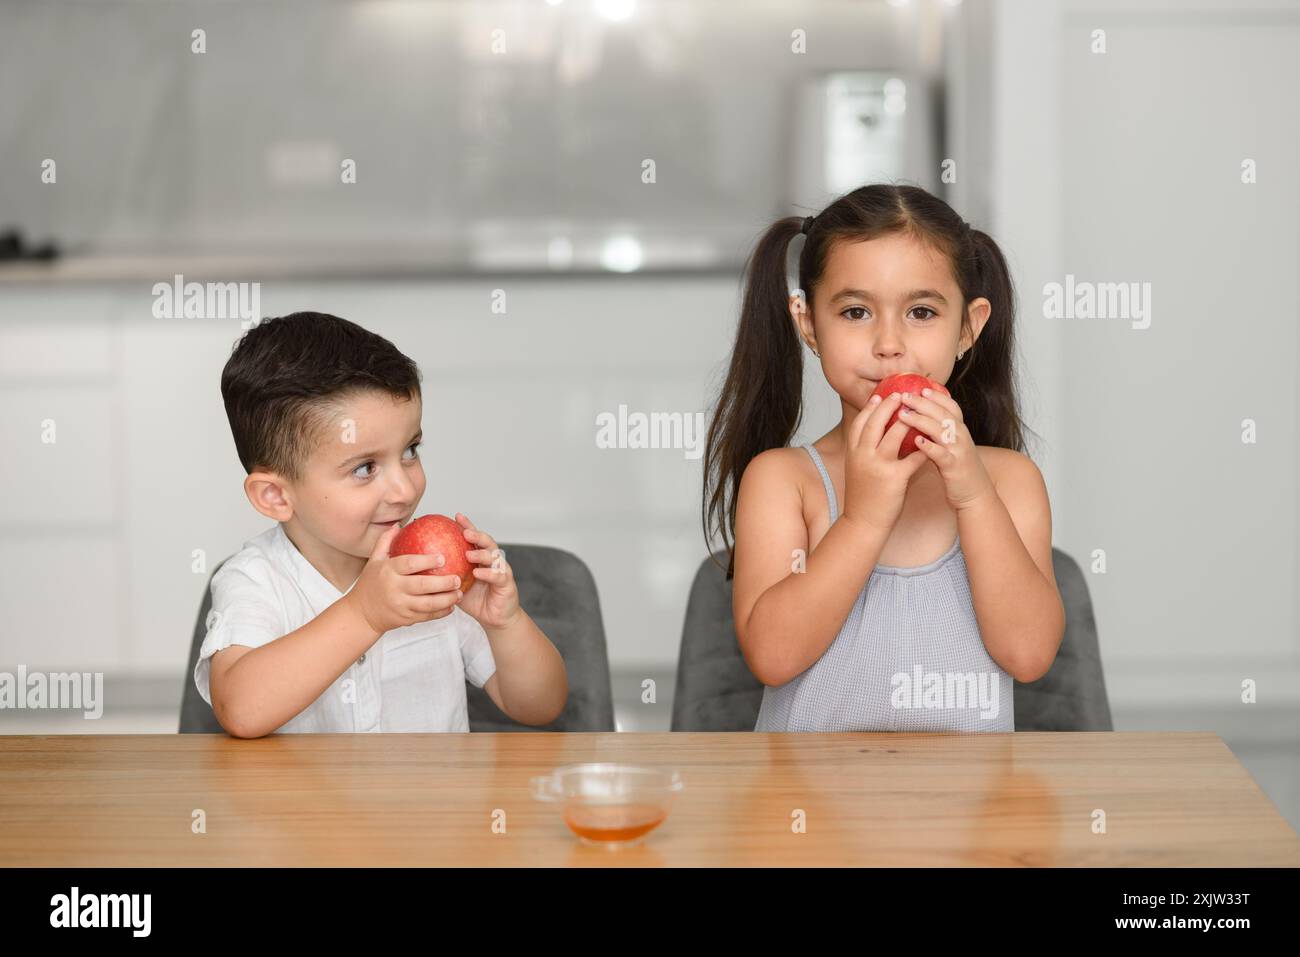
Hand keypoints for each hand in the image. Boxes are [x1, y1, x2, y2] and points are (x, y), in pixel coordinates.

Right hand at [343, 522, 464, 634]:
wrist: (361, 614)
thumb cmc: (370, 584)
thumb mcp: (374, 561)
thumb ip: (386, 542)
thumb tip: (398, 525)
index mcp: (388, 572)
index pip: (409, 564)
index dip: (426, 561)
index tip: (443, 557)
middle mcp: (394, 589)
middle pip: (422, 585)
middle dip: (443, 582)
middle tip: (457, 577)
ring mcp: (400, 606)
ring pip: (428, 604)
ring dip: (446, 599)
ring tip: (460, 593)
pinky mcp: (406, 619)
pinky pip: (427, 616)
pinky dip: (441, 612)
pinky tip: (452, 606)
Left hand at [451, 513, 520, 629]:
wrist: (494, 618)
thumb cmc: (475, 600)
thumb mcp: (456, 585)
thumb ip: (445, 574)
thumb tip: (422, 565)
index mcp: (481, 559)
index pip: (475, 539)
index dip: (467, 526)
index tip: (456, 516)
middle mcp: (493, 561)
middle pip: (487, 542)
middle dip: (477, 535)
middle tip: (465, 532)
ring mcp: (501, 570)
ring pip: (495, 556)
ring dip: (481, 554)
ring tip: (469, 553)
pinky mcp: (507, 583)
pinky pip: (498, 576)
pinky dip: (488, 573)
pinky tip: (478, 573)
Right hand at [841, 391, 931, 532]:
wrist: (863, 522)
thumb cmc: (863, 495)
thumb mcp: (857, 468)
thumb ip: (866, 450)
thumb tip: (879, 432)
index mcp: (853, 452)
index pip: (860, 422)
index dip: (870, 408)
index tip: (879, 396)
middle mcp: (863, 455)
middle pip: (875, 422)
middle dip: (889, 405)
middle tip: (900, 394)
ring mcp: (878, 466)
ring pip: (894, 434)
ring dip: (908, 420)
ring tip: (918, 411)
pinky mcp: (894, 478)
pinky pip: (913, 457)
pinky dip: (923, 448)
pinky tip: (931, 440)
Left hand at [898, 388, 995, 510]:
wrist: (975, 494)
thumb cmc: (958, 469)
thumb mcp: (952, 446)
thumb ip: (939, 432)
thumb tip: (921, 418)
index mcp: (960, 430)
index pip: (951, 406)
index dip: (937, 396)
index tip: (922, 386)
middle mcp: (961, 436)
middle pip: (943, 414)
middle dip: (923, 403)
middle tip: (904, 395)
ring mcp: (959, 451)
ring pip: (941, 430)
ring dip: (921, 420)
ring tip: (903, 414)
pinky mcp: (954, 467)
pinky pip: (942, 454)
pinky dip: (929, 447)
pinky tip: (916, 441)